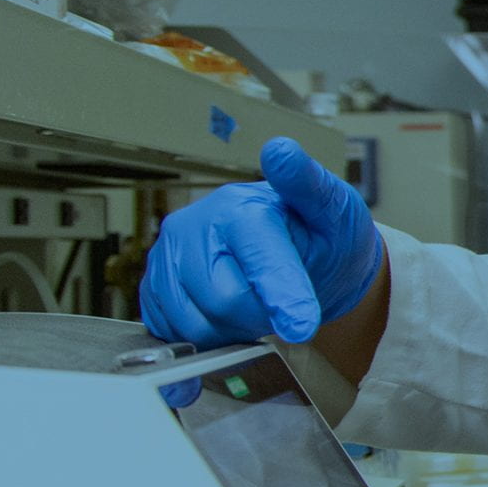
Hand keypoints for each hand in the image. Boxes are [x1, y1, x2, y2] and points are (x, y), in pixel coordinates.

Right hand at [140, 137, 382, 345]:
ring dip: (238, 326)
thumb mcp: (333, 207)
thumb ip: (308, 185)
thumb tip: (281, 151)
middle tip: (284, 296)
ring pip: (197, 325)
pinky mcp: (153, 288)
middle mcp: (191, 228)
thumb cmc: (323, 231)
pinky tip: (230, 312)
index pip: (257, 261)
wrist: (302, 252)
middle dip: (264, 312)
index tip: (303, 324)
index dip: (284, 297)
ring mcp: (167, 259)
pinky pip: (176, 334)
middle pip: (225, 302)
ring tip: (258, 298)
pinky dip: (211, 335)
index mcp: (237, 207)